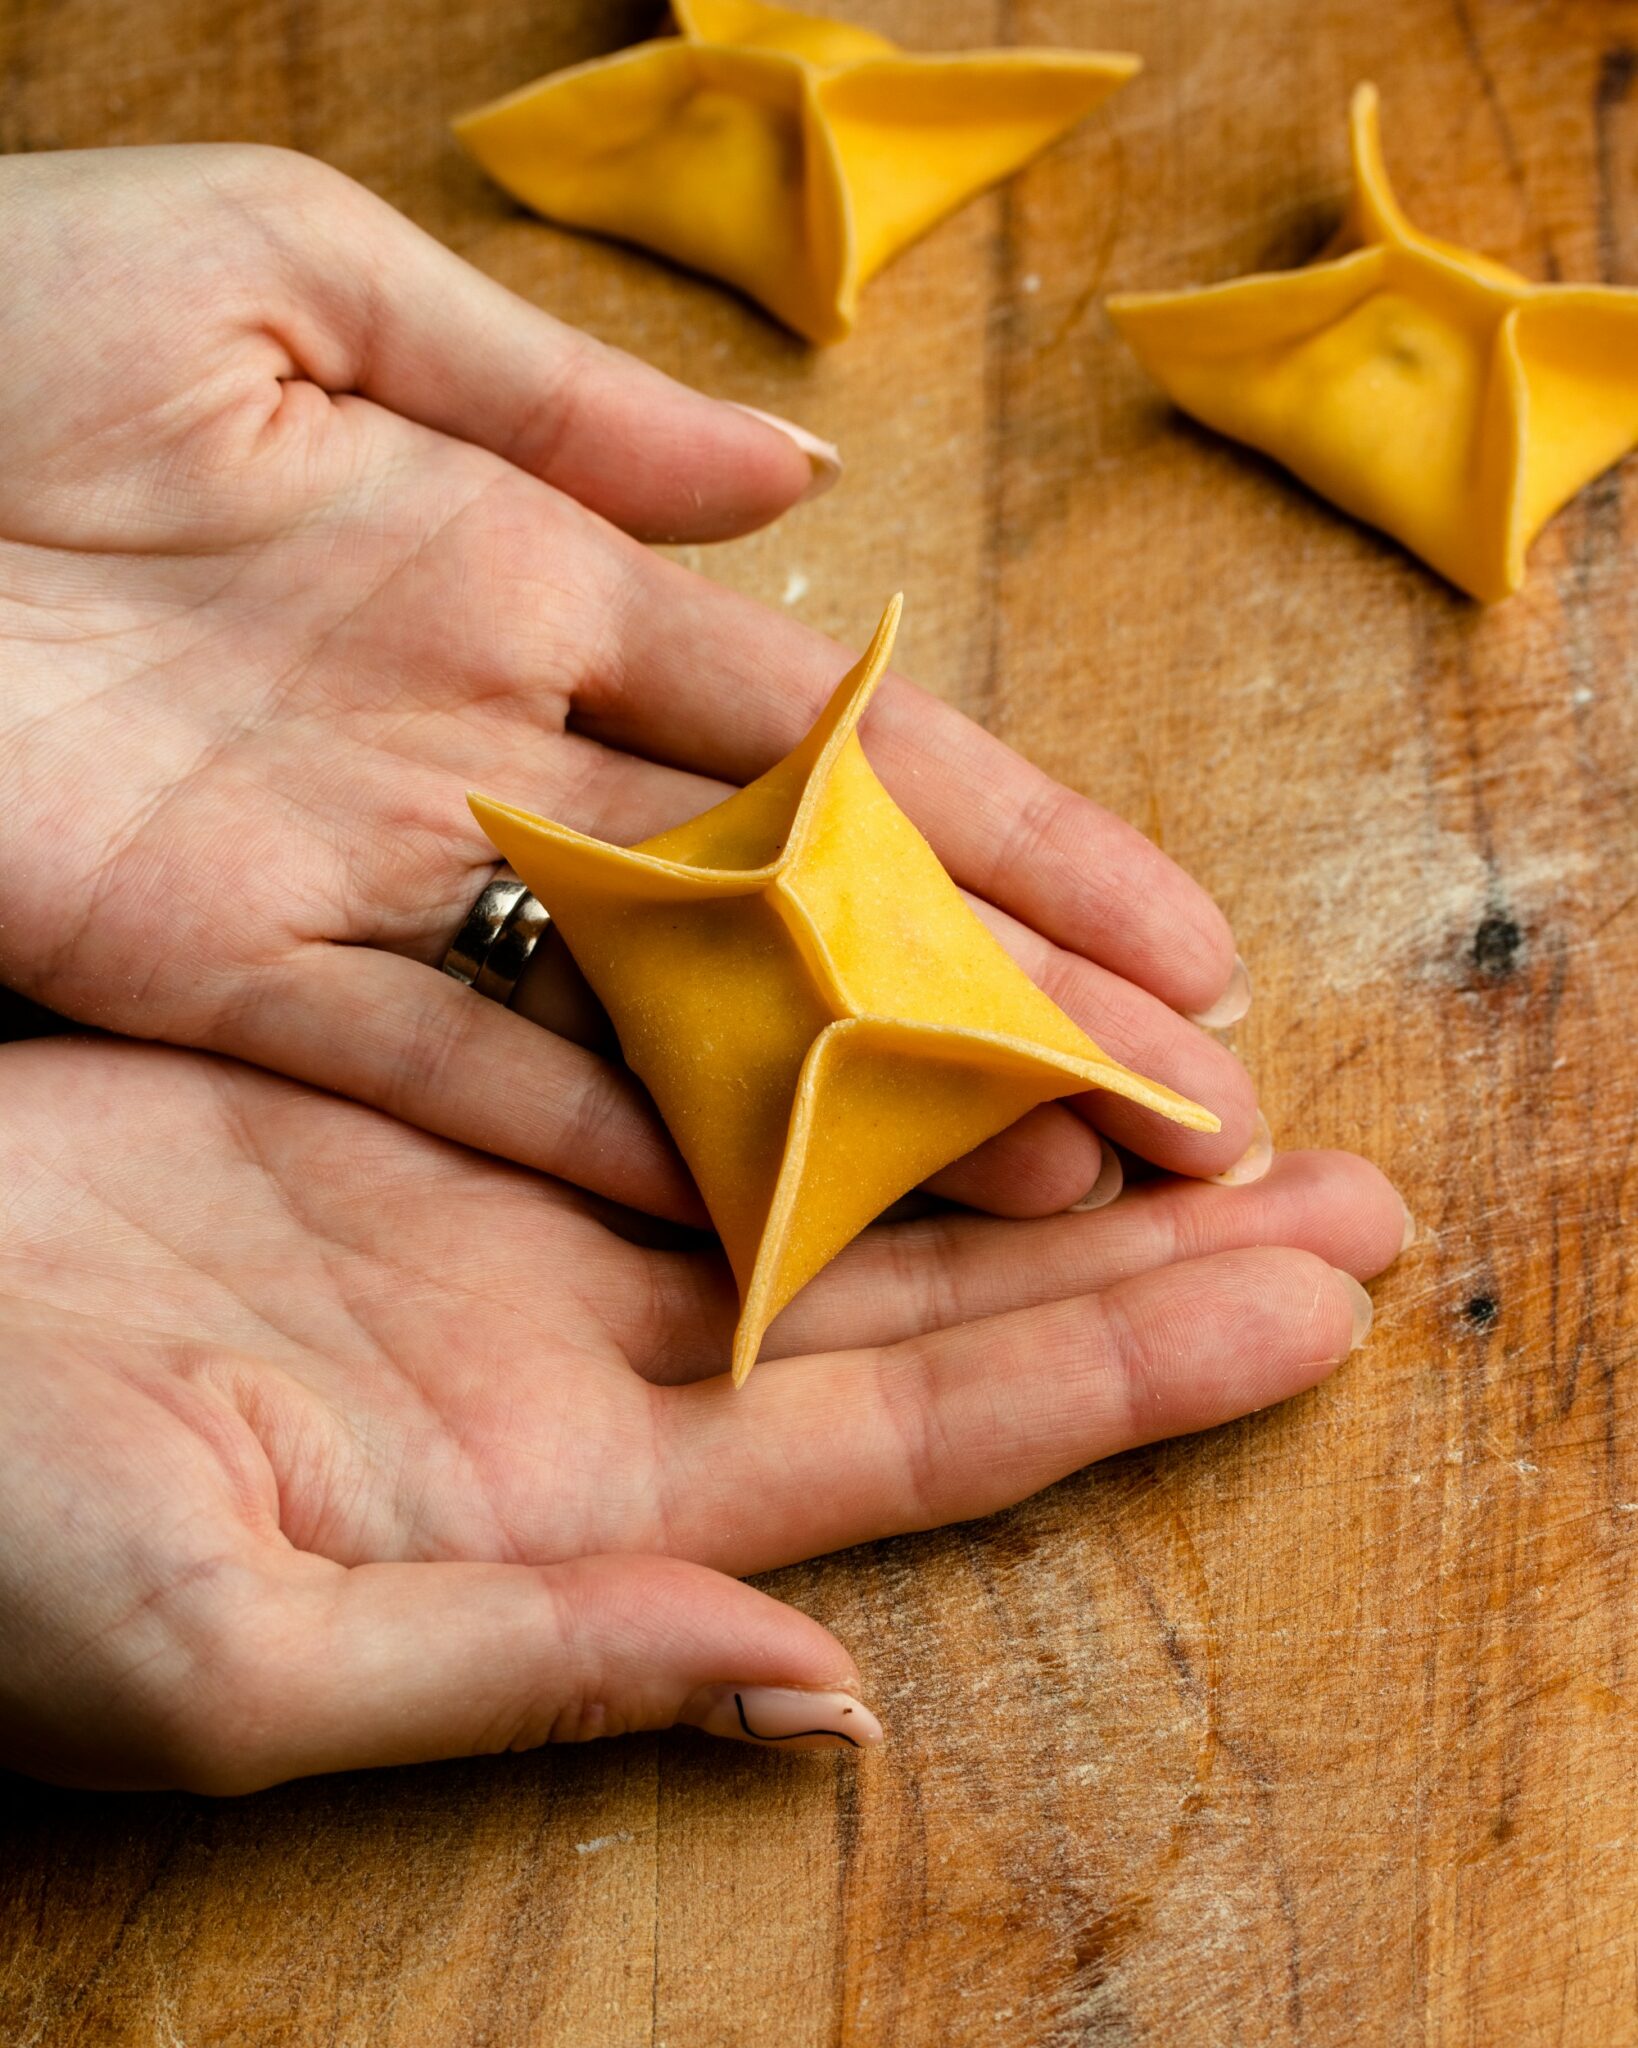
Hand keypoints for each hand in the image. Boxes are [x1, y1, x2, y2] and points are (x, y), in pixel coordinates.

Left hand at [0, 146, 1261, 1227]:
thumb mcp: (295, 279)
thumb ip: (551, 394)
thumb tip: (796, 479)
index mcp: (523, 570)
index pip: (831, 732)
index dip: (1014, 836)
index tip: (1172, 933)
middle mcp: (494, 745)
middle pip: (792, 904)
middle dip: (990, 1008)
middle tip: (1171, 1112)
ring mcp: (380, 873)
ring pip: (665, 1014)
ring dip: (849, 1107)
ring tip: (1041, 1192)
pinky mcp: (242, 974)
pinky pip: (461, 1071)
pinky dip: (604, 1141)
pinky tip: (766, 1212)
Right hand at [0, 1037, 1403, 1789]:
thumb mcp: (229, 1658)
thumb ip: (532, 1672)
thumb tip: (812, 1699)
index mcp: (577, 1496)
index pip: (921, 1442)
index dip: (1128, 1370)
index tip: (1312, 1299)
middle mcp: (590, 1344)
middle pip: (928, 1287)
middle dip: (1140, 1235)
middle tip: (1335, 1171)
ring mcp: (525, 1201)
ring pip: (834, 1145)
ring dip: (1010, 1097)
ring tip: (1195, 1055)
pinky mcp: (440, 1076)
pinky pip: (682, 1027)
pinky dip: (818, 989)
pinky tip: (935, 947)